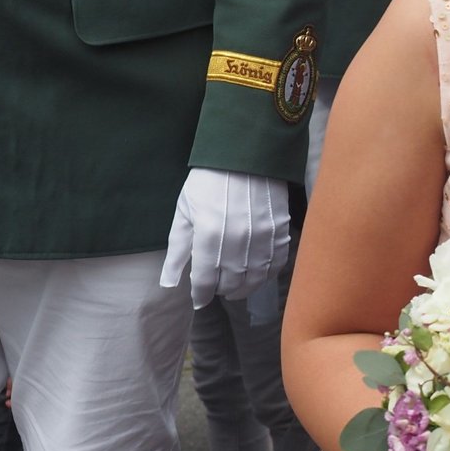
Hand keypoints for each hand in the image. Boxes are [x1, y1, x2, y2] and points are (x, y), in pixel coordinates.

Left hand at [160, 168, 290, 306]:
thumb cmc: (209, 180)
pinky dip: (269, 273)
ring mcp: (262, 236)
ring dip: (246, 287)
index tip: (199, 299)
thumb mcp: (184, 211)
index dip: (200, 294)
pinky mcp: (281, 228)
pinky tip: (260, 273)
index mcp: (208, 237)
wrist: (247, 151)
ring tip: (238, 287)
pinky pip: (277, 261)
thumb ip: (177, 250)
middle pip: (231, 282)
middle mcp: (237, 241)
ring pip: (256, 277)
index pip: (204, 280)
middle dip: (222, 290)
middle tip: (218, 289)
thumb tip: (169, 283)